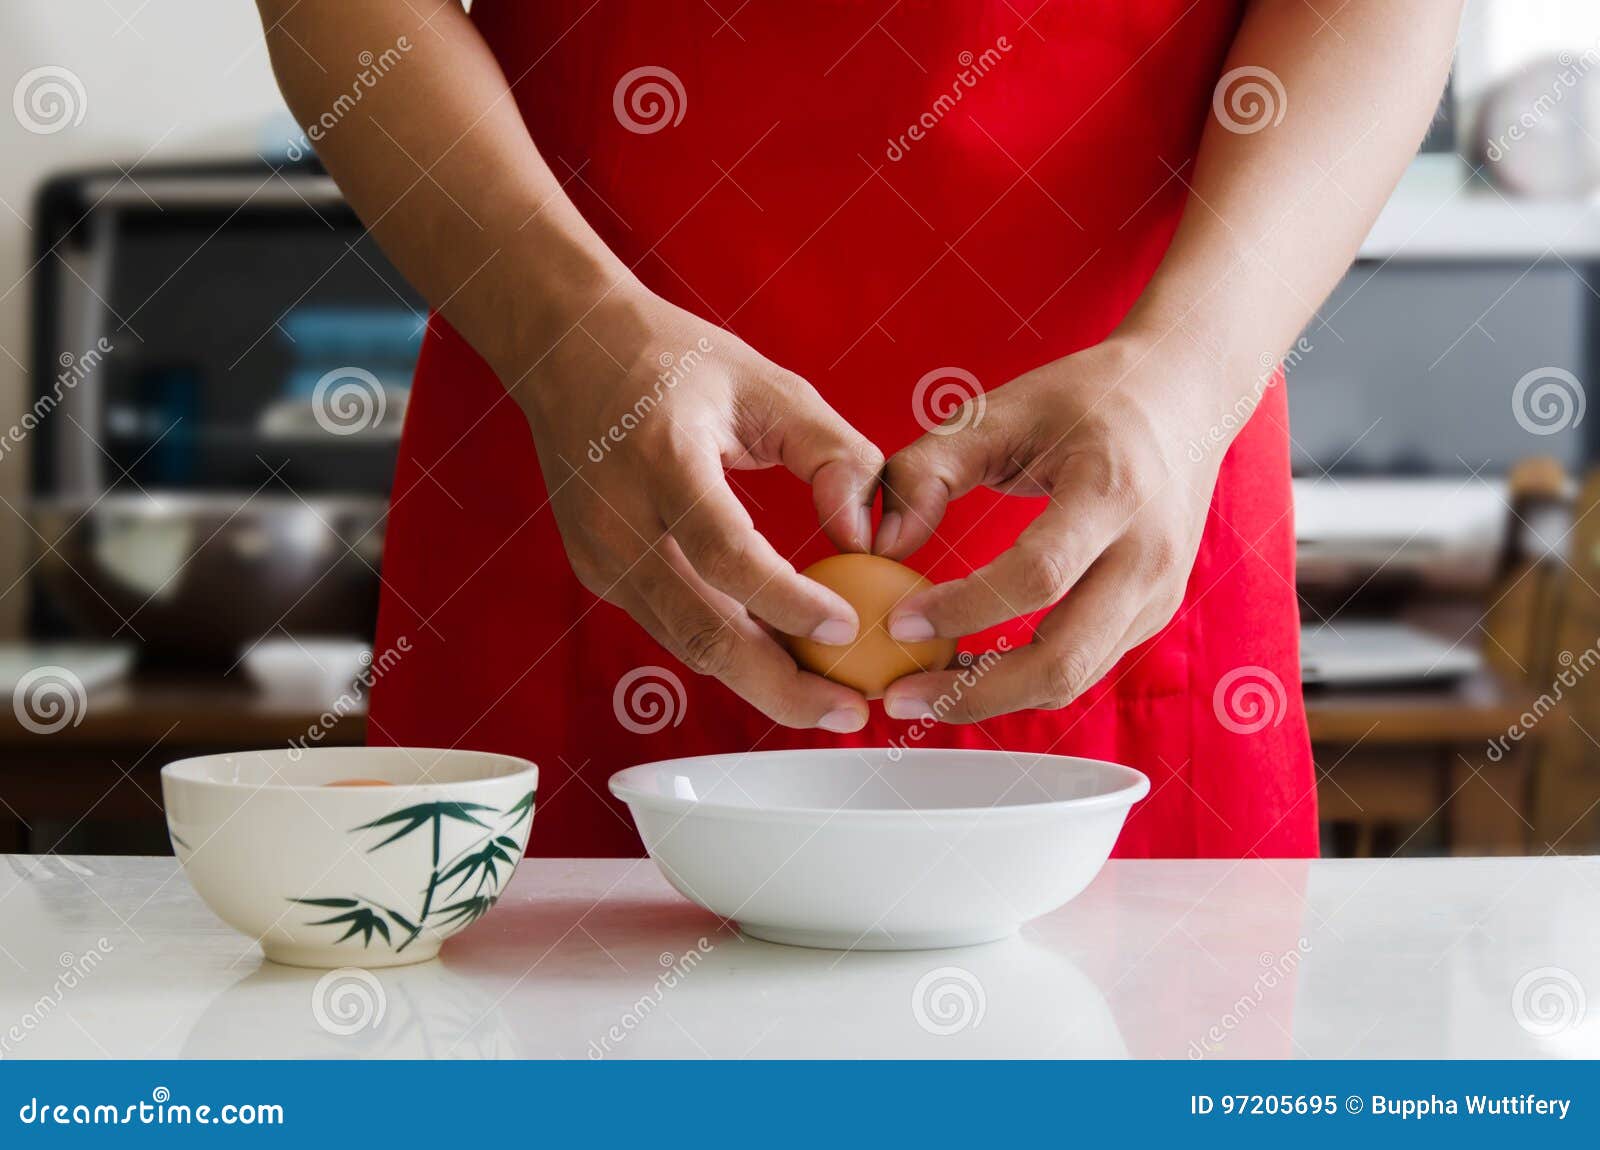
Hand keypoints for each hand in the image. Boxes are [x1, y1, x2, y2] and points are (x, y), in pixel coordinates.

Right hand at [510, 284, 883, 731]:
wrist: (563, 349)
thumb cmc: (673, 360)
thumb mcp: (768, 383)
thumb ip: (833, 452)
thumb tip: (865, 536)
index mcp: (661, 461)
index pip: (724, 553)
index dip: (786, 602)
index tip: (847, 630)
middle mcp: (620, 521)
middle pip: (701, 631)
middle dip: (781, 687)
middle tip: (851, 711)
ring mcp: (601, 557)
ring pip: (688, 646)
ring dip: (761, 681)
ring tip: (831, 701)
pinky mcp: (601, 575)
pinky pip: (675, 628)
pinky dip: (731, 653)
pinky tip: (784, 663)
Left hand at [874, 337, 1225, 722]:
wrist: (1186, 397)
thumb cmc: (1085, 399)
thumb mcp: (1000, 410)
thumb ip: (928, 468)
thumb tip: (883, 543)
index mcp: (1112, 490)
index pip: (1038, 576)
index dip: (964, 610)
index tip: (898, 620)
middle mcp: (1148, 553)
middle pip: (1064, 659)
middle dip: (976, 693)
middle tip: (898, 696)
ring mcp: (1158, 592)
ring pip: (1073, 678)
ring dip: (993, 696)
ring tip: (921, 687)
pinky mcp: (1152, 613)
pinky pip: (1083, 666)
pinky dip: (1023, 681)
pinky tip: (968, 668)